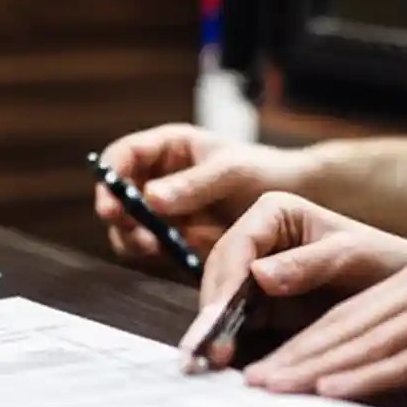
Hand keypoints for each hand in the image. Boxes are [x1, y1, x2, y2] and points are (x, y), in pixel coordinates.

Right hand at [94, 124, 317, 261]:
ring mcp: (162, 213)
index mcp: (165, 150)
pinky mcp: (173, 240)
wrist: (297, 202)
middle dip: (118, 215)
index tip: (112, 203)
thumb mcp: (231, 171)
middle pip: (116, 196)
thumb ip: (193, 184)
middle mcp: (156, 179)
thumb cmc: (263, 171)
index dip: (110, 177)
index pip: (121, 157)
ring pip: (127, 228)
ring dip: (134, 239)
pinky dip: (157, 256)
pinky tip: (175, 256)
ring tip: (154, 246)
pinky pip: (152, 251)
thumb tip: (150, 198)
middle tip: (132, 230)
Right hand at [178, 192, 406, 370]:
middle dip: (210, 309)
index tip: (216, 316)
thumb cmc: (388, 264)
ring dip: (211, 328)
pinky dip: (224, 338)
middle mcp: (257, 237)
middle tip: (203, 349)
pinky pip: (233, 318)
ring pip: (220, 297)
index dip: (223, 281)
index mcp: (274, 212)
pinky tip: (217, 360)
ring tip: (205, 360)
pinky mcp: (258, 302)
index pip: (237, 245)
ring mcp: (255, 271)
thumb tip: (259, 274)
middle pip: (219, 272)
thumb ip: (309, 262)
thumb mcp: (353, 257)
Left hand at [244, 241, 406, 398]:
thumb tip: (366, 351)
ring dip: (318, 365)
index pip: (344, 313)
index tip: (261, 363)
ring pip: (371, 338)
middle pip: (346, 325)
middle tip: (252, 379)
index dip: (298, 339)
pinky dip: (373, 374)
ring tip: (276, 385)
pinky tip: (338, 387)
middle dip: (294, 354)